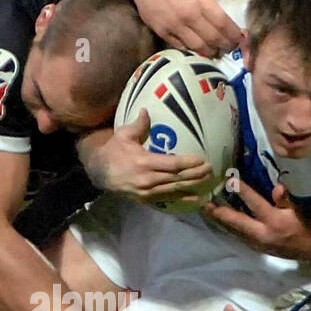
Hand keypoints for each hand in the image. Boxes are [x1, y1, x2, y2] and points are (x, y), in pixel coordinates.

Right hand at [84, 109, 212, 202]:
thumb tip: (147, 110)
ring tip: (207, 181)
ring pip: (175, 190)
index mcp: (144, 162)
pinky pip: (167, 200)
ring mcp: (147, 191)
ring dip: (192, 186)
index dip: (188, 163)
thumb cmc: (113, 151)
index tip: (201, 160)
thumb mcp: (123, 135)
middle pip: (177, 178)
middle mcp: (148, 179)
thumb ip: (138, 124)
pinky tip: (196, 199)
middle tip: (210, 169)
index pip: (172, 164)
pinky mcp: (146, 199)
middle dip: (196, 174)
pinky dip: (183, 199)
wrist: (99, 173)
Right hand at [130, 0, 245, 56]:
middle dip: (225, 45)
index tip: (241, 38)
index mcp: (200, 0)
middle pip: (213, 38)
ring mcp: (174, 26)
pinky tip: (199, 48)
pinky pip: (181, 46)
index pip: (223, 23)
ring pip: (198, 46)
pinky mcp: (163, 32)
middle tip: (231, 47)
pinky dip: (192, 50)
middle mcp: (188, 15)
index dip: (234, 34)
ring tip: (217, 51)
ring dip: (211, 51)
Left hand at [205, 180, 310, 260]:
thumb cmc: (305, 228)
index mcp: (274, 223)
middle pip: (236, 222)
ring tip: (207, 210)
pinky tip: (222, 220)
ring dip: (221, 220)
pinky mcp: (256, 247)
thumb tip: (277, 187)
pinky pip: (238, 235)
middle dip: (219, 212)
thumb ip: (285, 200)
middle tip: (204, 203)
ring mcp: (257, 243)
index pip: (255, 204)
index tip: (230, 180)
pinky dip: (229, 226)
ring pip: (234, 230)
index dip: (243, 191)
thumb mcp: (298, 212)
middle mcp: (262, 235)